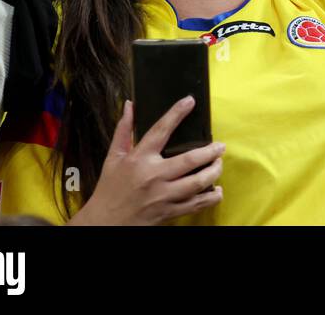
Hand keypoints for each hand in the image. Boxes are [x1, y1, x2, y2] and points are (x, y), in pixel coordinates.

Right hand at [72, 98, 223, 225]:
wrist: (104, 223)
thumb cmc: (109, 189)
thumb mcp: (112, 158)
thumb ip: (123, 131)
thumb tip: (130, 106)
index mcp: (139, 159)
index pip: (160, 131)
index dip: (176, 114)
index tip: (190, 101)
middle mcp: (153, 176)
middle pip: (189, 160)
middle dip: (210, 151)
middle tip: (220, 146)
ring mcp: (162, 195)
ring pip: (197, 183)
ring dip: (214, 172)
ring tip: (219, 164)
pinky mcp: (168, 212)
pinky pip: (195, 204)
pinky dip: (211, 198)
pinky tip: (216, 190)